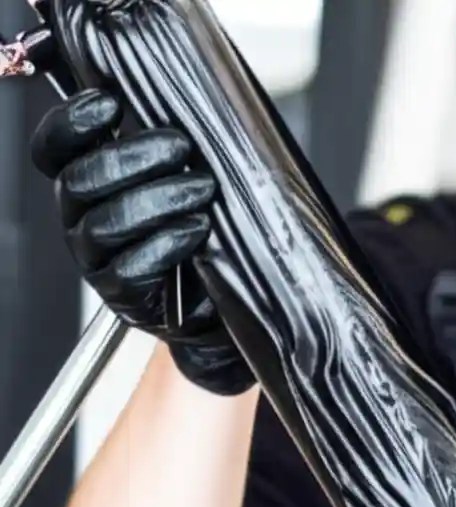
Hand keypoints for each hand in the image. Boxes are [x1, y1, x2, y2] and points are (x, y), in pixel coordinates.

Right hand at [31, 88, 253, 394]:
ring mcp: (99, 260)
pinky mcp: (124, 297)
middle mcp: (83, 218)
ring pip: (106, 223)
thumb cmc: (210, 225)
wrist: (233, 294)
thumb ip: (172, 139)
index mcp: (89, 181)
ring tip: (202, 190)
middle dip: (132, 157)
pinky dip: (166, 244)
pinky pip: (130, 269)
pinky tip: (196, 230)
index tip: (110, 102)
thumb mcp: (189, 173)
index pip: (55, 148)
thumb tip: (182, 92)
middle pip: (80, 180)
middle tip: (180, 147)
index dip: (72, 122)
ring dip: (158, 200)